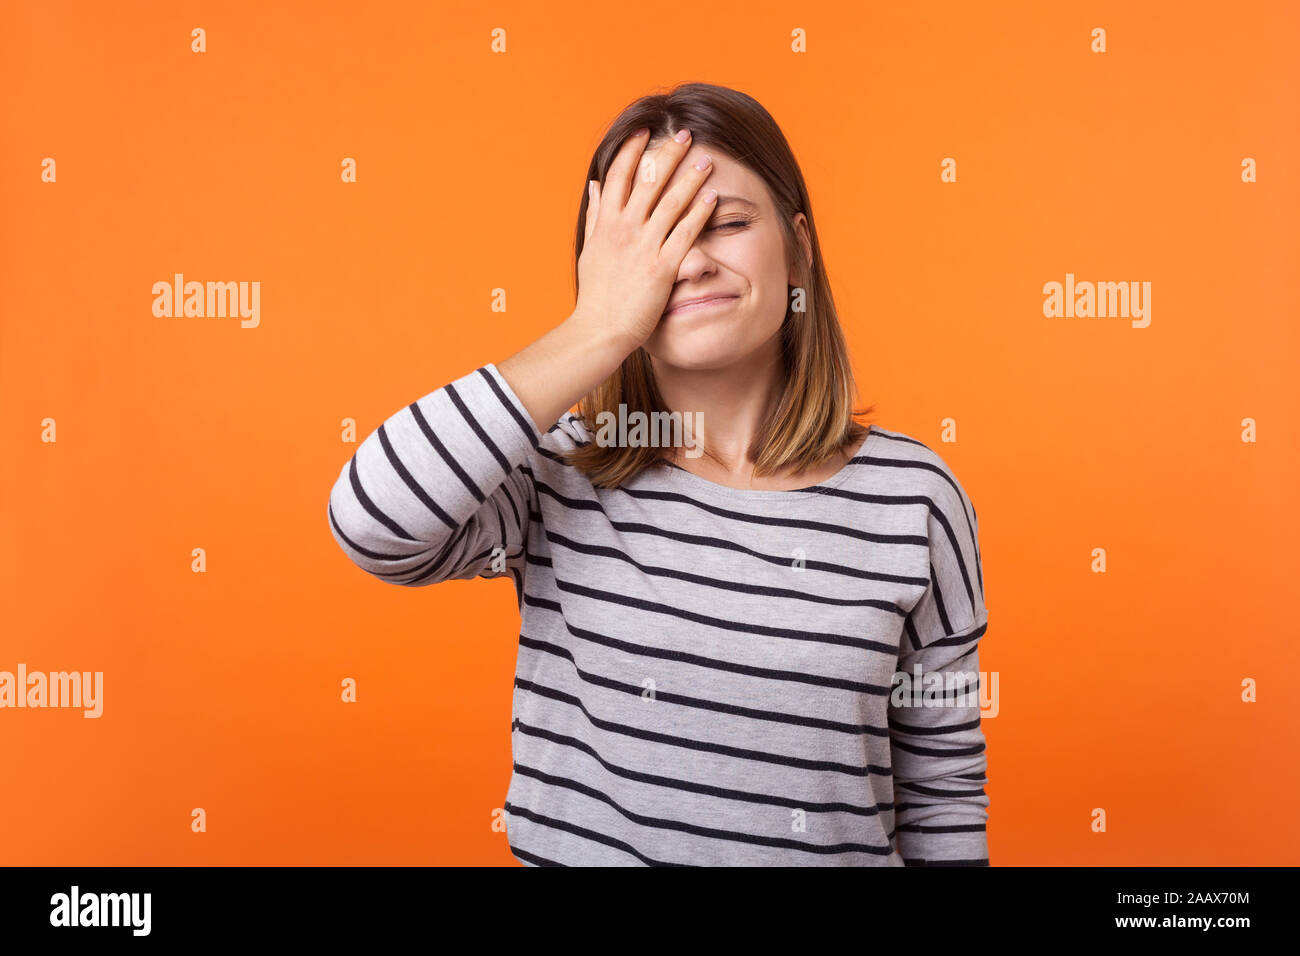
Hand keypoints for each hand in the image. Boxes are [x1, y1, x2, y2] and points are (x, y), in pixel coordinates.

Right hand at [572, 127, 717, 349]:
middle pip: (648, 180)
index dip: (633, 150)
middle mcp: (624, 229)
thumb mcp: (590, 249)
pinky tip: (712, 197)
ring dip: (690, 178)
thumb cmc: (595, 295)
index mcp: (606, 223)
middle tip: (686, 133)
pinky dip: (699, 213)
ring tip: (707, 160)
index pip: (619, 176)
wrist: (599, 330)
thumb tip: (595, 184)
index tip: (645, 131)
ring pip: (670, 202)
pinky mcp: (661, 267)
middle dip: (668, 153)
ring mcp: (643, 247)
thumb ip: (595, 215)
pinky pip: (685, 234)